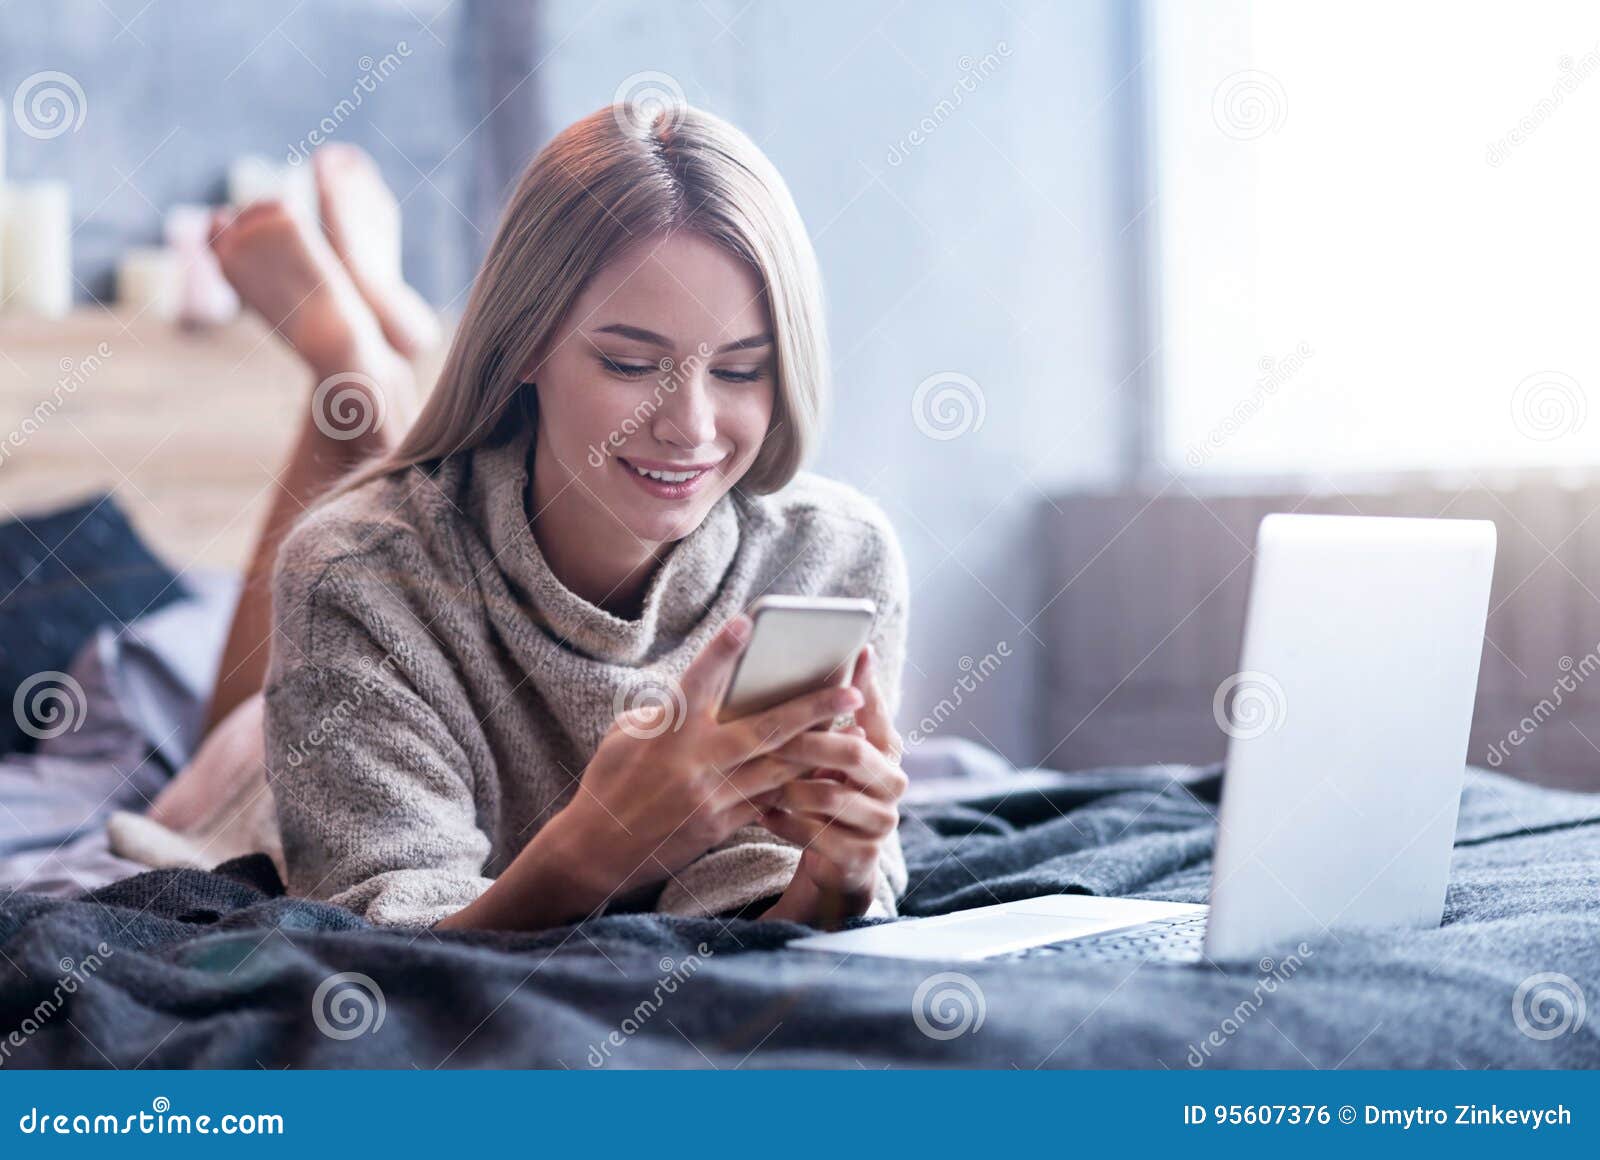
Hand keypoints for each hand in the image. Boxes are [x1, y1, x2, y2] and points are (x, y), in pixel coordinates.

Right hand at [558, 614, 864, 896]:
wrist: (597, 851)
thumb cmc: (610, 782)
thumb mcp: (626, 735)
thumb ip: (668, 711)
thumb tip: (707, 690)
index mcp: (667, 733)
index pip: (698, 683)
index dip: (720, 651)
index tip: (746, 622)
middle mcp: (695, 763)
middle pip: (765, 729)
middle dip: (813, 707)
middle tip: (852, 689)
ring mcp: (712, 797)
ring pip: (780, 767)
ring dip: (820, 746)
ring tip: (854, 728)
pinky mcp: (721, 824)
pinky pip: (770, 800)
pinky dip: (799, 783)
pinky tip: (827, 769)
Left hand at [758, 644, 907, 919]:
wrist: (837, 863)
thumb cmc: (828, 795)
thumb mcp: (831, 758)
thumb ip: (831, 721)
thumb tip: (834, 662)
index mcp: (888, 753)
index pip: (876, 713)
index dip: (866, 686)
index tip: (857, 652)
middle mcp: (893, 785)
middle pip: (853, 752)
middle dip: (808, 743)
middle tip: (771, 736)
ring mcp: (881, 824)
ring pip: (829, 797)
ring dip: (790, 788)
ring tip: (760, 781)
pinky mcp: (861, 858)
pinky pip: (816, 835)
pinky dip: (785, 823)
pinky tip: (763, 814)